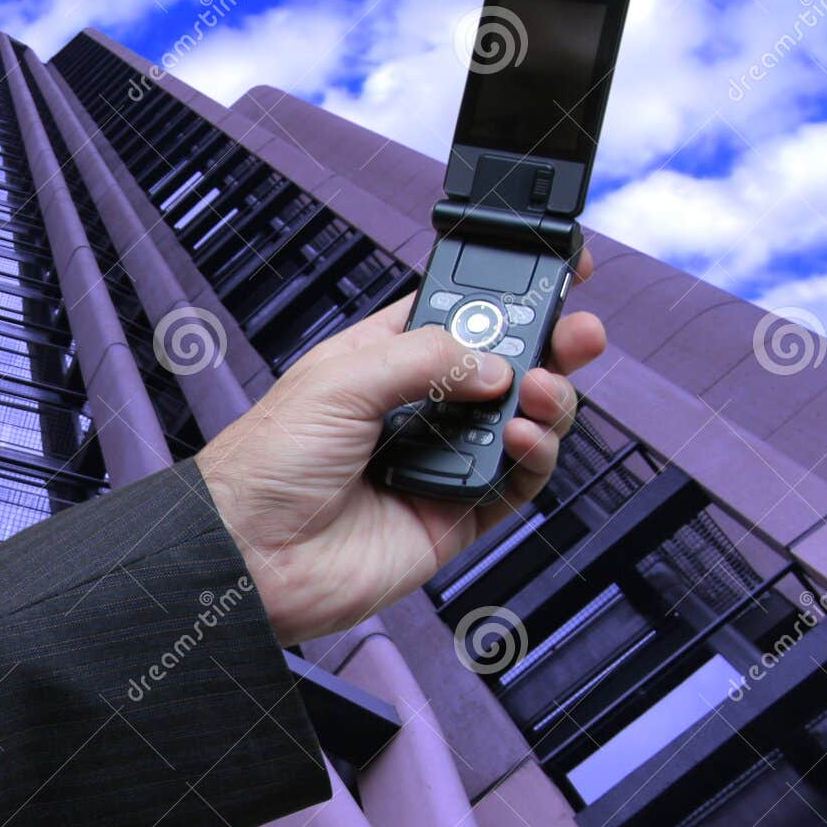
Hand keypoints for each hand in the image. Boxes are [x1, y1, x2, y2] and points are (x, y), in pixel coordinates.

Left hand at [196, 253, 605, 645]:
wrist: (249, 555)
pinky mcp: (453, 516)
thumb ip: (426, 358)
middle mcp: (415, 409)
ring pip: (520, 423)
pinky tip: (521, 435)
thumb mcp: (340, 382)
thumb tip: (495, 362)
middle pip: (503, 368)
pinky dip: (533, 457)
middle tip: (577, 331)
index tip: (555, 271)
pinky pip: (514, 484)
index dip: (506, 294)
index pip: (458, 316)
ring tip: (543, 389)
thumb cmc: (265, 466)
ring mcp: (437, 463)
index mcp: (381, 361)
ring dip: (547, 400)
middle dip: (548, 344)